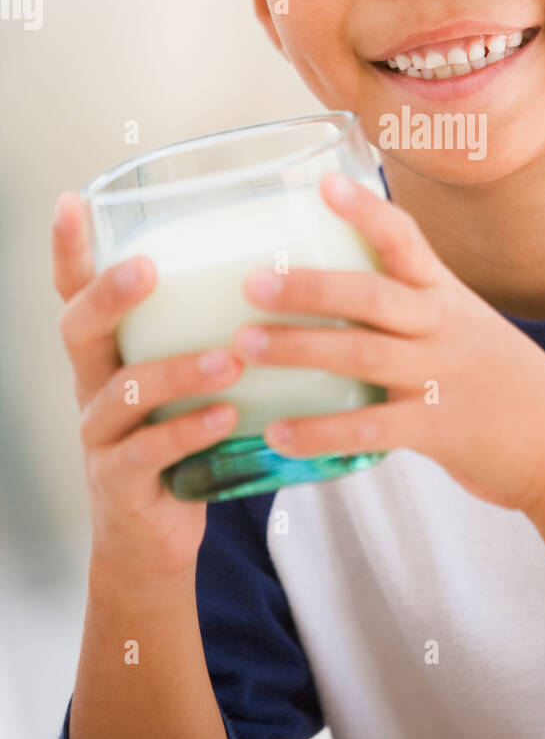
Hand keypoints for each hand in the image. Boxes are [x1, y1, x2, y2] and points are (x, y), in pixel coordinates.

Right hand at [52, 191, 244, 586]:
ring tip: (230, 360)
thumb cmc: (182, 439)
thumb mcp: (186, 379)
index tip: (72, 202)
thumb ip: (209, 331)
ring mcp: (101, 437)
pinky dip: (188, 432)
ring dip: (176, 371)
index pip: (75, 292)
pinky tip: (228, 418)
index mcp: (109, 352)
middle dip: (109, 296)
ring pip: (121, 393)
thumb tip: (280, 266)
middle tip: (148, 270)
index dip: (69, 250)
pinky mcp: (120, 483)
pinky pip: (146, 453)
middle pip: (78, 331)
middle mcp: (94, 386)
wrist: (156, 537)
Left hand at [232, 171, 544, 513]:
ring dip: (299, 349)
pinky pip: (371, 429)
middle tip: (251, 283)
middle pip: (372, 296)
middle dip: (309, 288)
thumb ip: (413, 309)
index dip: (364, 210)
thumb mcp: (467, 327)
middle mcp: (443, 328)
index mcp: (446, 297)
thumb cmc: (503, 384)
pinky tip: (279, 433)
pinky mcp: (438, 429)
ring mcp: (442, 378)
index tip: (322, 184)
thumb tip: (337, 294)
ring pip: (362, 355)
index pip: (406, 239)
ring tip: (243, 348)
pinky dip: (321, 431)